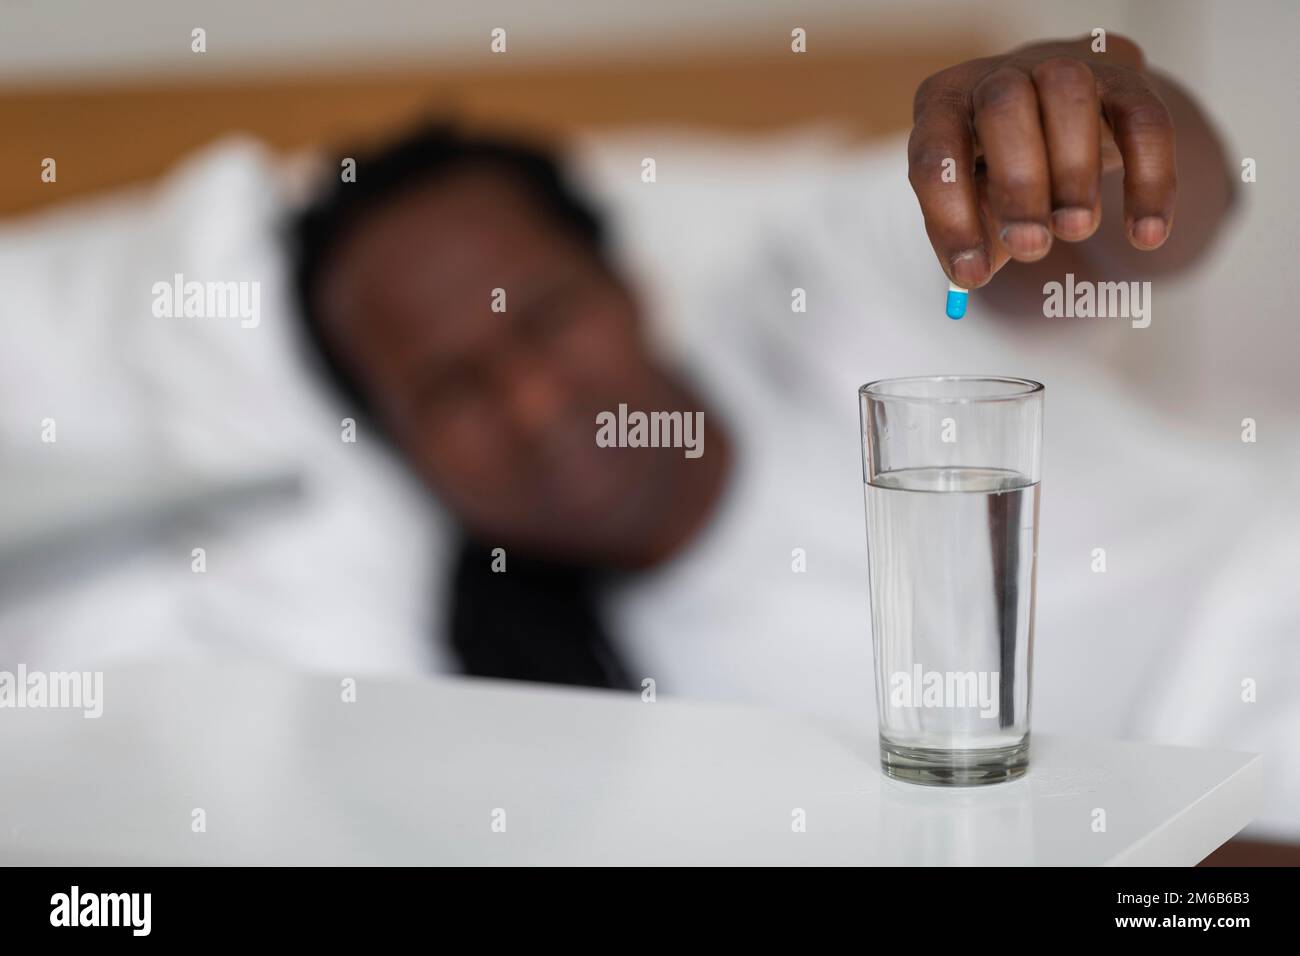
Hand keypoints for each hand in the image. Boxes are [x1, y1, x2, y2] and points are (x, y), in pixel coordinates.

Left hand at [908, 35, 1175, 288]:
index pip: (935, 153)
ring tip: (1076, 230)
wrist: (1063, 112)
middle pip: (1003, 107)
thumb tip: (973, 271)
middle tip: (1032, 247)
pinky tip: (1147, 235)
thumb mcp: (975, 198)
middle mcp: (998, 76)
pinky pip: (1145, 121)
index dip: (951, 218)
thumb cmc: (1001, 167)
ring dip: (1074, 170)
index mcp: (944, 104)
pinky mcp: (1125, 81)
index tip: (974, 274)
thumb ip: (972, 231)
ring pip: (1070, 94)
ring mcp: (1062, 67)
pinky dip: (1150, 180)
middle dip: (1018, 184)